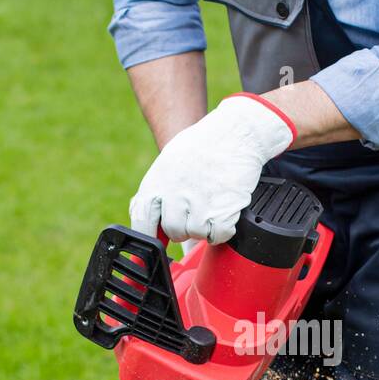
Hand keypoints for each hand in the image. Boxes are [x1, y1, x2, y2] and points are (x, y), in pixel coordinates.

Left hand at [129, 94, 295, 243]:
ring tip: (211, 205)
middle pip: (173, 231)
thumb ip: (157, 190)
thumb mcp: (169, 161)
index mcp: (157, 182)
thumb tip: (148, 218)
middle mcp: (175, 195)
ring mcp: (198, 204)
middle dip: (184, 227)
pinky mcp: (222, 211)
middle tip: (194, 212)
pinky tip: (224, 211)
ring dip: (204, 226)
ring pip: (195, 233)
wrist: (236, 133)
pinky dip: (222, 229)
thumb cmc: (203, 145)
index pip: (142, 221)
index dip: (149, 236)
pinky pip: (218, 235)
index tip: (155, 246)